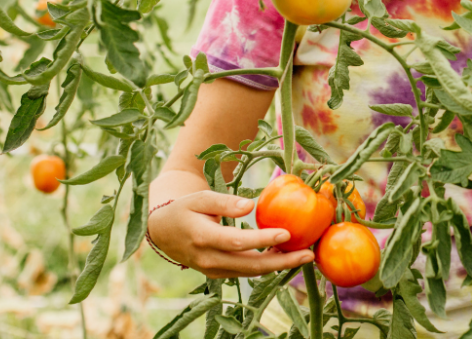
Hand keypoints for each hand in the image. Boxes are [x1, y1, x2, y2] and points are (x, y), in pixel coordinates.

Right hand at [147, 191, 314, 278]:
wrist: (164, 231)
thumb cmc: (185, 209)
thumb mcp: (200, 198)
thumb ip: (224, 202)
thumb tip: (250, 205)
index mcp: (203, 238)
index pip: (237, 241)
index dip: (262, 240)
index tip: (286, 233)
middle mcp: (209, 259)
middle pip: (250, 265)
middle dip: (281, 262)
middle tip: (307, 255)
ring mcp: (213, 270)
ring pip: (250, 272)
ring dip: (277, 266)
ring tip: (303, 256)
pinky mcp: (219, 273)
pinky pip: (246, 272)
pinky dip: (266, 267)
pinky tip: (284, 257)